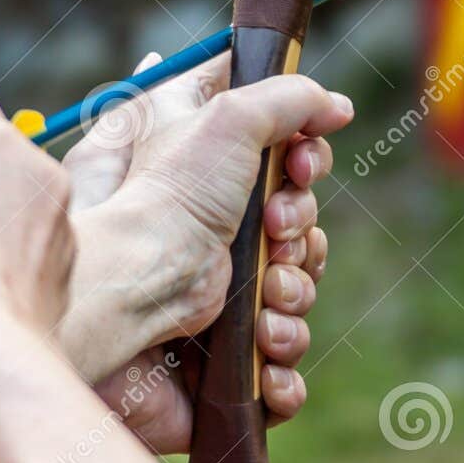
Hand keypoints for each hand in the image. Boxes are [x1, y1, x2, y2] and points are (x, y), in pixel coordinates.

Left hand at [60, 57, 350, 445]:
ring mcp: (216, 289)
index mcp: (207, 169)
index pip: (279, 151)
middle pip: (297, 220)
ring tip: (266, 301)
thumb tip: (338, 105)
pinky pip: (279, 361)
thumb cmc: (166, 199)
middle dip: (301, 229)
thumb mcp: (228, 117)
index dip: (302, 156)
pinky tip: (264, 354)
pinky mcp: (220, 353)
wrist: (125, 292)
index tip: (300, 163)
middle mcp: (212, 223)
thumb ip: (290, 99)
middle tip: (274, 231)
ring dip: (295, 294)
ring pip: (297, 289)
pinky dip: (283, 363)